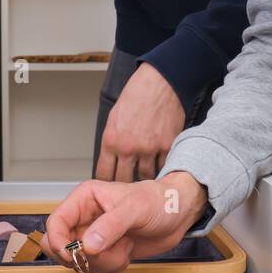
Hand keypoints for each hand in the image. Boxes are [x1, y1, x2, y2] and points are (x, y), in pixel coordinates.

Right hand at [42, 173, 207, 272]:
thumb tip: (87, 246)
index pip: (56, 222)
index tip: (74, 255)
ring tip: (125, 246)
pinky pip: (95, 270)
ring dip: (104, 262)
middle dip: (84, 257)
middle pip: (61, 247)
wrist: (178, 214)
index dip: (59, 242)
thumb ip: (110, 226)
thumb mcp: (136, 208)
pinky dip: (111, 267)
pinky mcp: (104, 251)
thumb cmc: (159, 201)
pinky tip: (127, 252)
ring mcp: (93, 236)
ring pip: (79, 263)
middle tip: (105, 252)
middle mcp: (85, 218)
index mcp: (85, 199)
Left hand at [96, 63, 185, 182]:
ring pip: (145, 177)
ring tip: (146, 183)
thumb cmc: (137, 95)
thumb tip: (113, 159)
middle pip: (123, 180)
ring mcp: (149, 149)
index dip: (106, 183)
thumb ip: (113, 141)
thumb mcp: (114, 117)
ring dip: (145, 180)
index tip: (109, 187)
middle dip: (125, 184)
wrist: (160, 83)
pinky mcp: (167, 146)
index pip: (104, 174)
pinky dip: (162, 170)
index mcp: (111, 140)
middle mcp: (129, 148)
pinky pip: (163, 167)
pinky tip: (162, 170)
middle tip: (128, 189)